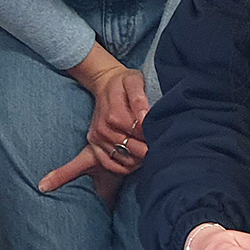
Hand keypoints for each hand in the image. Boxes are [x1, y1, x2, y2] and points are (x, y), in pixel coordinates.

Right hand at [41, 47, 151, 200]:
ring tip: (145, 155)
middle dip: (145, 152)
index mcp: (114, 115)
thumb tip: (146, 117)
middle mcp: (103, 130)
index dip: (150, 138)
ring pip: (120, 161)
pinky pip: (104, 164)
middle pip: (130, 150)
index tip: (157, 138)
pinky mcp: (92, 144)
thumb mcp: (134, 81)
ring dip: (135, 162)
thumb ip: (140, 98)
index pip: (137, 134)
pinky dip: (121, 168)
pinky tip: (131, 163)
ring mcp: (96, 138)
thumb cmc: (123, 82)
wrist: (106, 82)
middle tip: (155, 149)